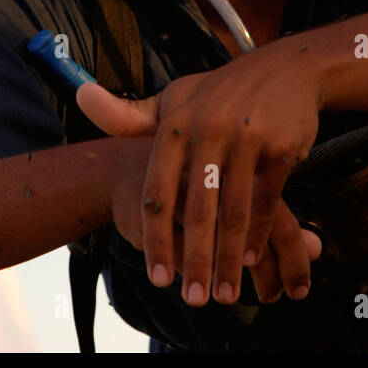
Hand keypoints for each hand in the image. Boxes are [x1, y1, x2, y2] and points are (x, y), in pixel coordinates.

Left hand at [78, 44, 320, 306]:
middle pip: (196, 210)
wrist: (287, 69)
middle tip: (192, 299)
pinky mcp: (280, 146)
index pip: (158, 192)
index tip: (158, 277)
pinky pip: (266, 199)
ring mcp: (245, 137)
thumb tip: (80, 96)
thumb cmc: (221, 92)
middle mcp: (207, 128)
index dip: (155, 239)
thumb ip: (130, 115)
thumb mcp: (175, 98)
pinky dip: (259, 233)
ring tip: (225, 292)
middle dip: (194, 260)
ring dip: (229, 258)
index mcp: (176, 123)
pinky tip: (252, 258)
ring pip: (233, 211)